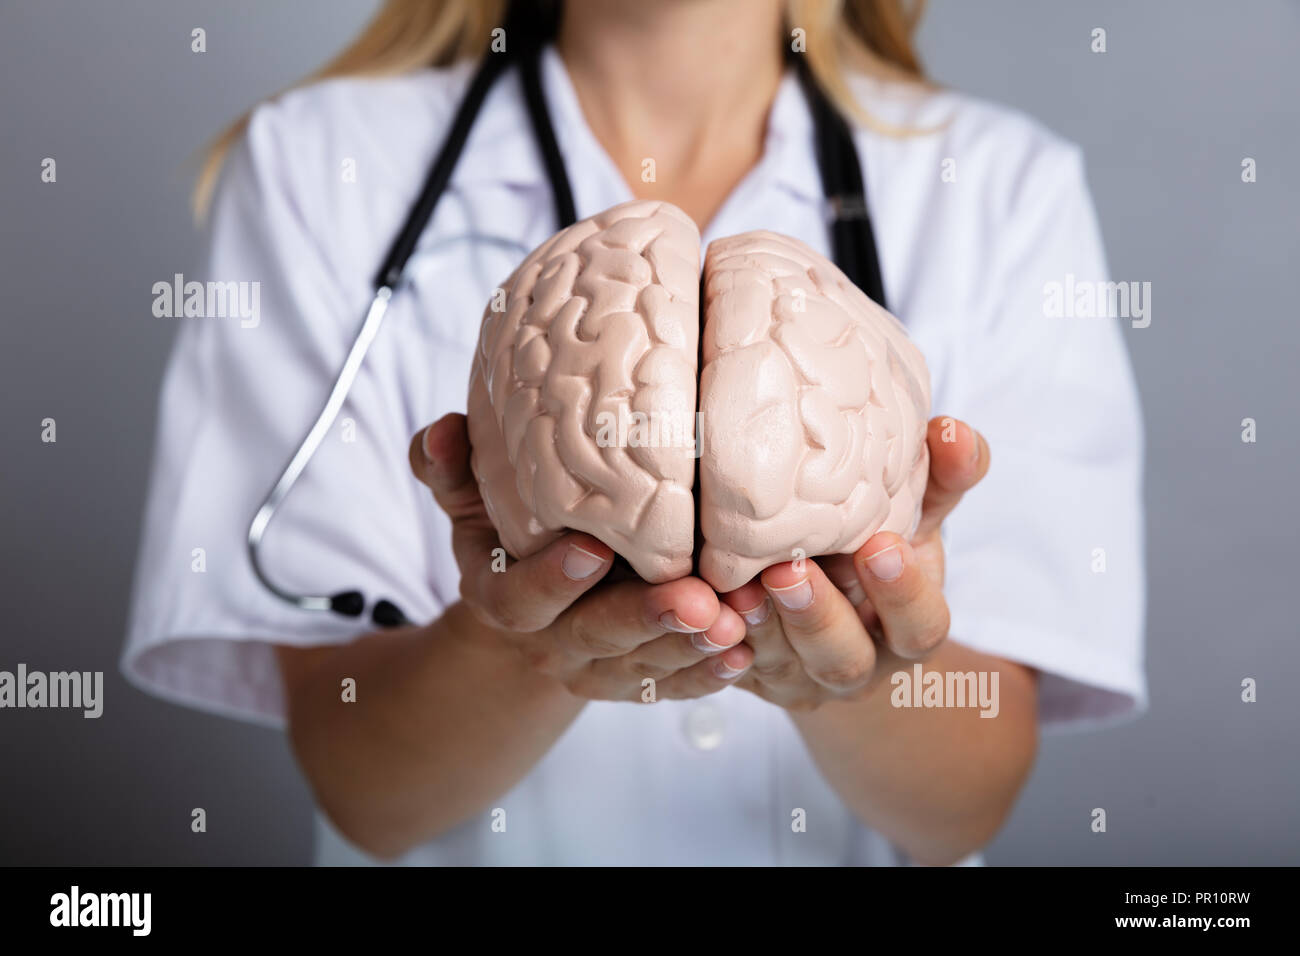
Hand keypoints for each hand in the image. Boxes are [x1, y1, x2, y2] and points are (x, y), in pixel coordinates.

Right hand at [411, 413, 753, 701]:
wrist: (528, 606)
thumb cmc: (506, 530)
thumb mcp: (471, 499)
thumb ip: (451, 468)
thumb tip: (443, 431)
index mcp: (501, 595)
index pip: (520, 597)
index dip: (554, 578)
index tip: (593, 548)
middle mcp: (548, 640)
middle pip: (595, 638)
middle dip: (647, 619)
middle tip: (695, 600)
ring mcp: (593, 666)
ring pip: (641, 666)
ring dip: (691, 647)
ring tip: (735, 621)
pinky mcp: (635, 679)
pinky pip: (671, 686)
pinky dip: (707, 674)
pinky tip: (743, 653)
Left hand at [720, 416, 988, 710]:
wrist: (824, 600)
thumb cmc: (873, 545)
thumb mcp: (911, 515)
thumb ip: (939, 479)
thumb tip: (954, 432)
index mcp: (906, 631)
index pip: (920, 627)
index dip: (903, 594)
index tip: (880, 544)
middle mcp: (855, 665)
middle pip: (842, 658)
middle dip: (816, 615)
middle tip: (789, 569)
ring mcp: (795, 676)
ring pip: (777, 665)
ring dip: (757, 625)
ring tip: (736, 584)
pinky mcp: (742, 673)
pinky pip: (720, 668)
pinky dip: (708, 636)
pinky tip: (694, 601)